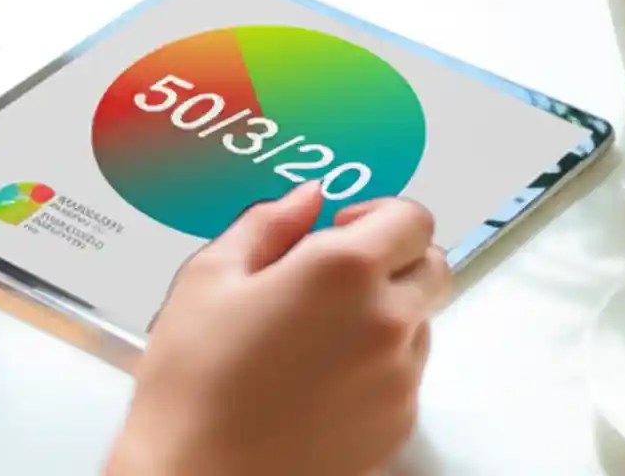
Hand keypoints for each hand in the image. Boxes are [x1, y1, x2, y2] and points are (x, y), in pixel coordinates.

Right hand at [106, 182, 451, 475]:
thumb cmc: (193, 386)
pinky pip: (406, 374)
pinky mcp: (398, 424)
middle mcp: (386, 321)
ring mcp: (399, 378)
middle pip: (431, 265)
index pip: (412, 217)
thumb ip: (266, 224)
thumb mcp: (209, 278)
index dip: (378, 214)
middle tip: (337, 274)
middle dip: (393, 258)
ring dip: (386, 312)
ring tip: (317, 335)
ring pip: (420, 321)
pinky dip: (378, 365)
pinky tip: (319, 379)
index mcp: (343, 271)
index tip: (341, 227)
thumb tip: (306, 200)